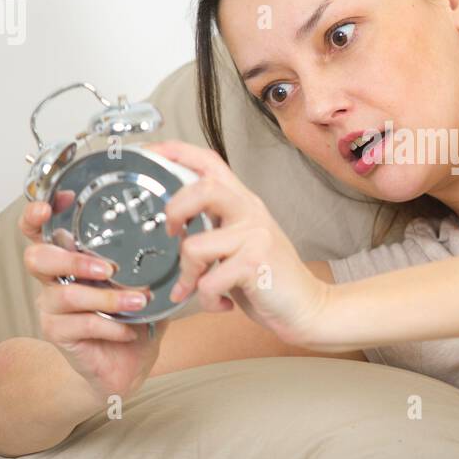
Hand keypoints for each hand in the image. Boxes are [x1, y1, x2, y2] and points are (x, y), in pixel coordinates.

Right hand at [19, 196, 162, 400]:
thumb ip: (152, 259)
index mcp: (69, 258)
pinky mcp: (58, 333)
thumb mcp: (146, 282)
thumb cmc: (133, 318)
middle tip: (108, 268)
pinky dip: (110, 325)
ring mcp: (52, 307)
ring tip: (138, 302)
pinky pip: (81, 324)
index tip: (58, 201)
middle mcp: (53, 279)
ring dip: (107, 298)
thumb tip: (180, 234)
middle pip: (37, 257)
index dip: (37, 214)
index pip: (40, 229)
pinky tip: (130, 330)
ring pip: (66, 294)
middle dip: (72, 258)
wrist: (128, 366)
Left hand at [141, 140, 335, 349]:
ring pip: (194, 246)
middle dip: (175, 211)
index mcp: (243, 202)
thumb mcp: (241, 240)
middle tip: (172, 232)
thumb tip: (172, 223)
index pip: (209, 162)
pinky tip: (220, 303)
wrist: (307, 306)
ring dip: (187, 274)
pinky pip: (207, 282)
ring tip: (197, 286)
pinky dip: (206, 299)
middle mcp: (250, 212)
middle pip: (202, 187)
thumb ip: (214, 225)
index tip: (151, 153)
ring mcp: (255, 236)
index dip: (176, 152)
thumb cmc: (269, 277)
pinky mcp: (255, 264)